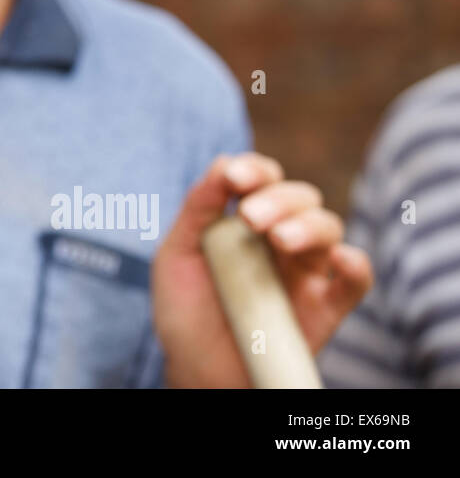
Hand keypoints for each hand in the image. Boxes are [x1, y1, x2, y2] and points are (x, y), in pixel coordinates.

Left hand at [151, 152, 372, 386]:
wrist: (196, 371)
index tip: (235, 179)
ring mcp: (304, 271)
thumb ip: (200, 208)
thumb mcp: (178, 254)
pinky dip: (354, 264)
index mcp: (244, 220)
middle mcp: (279, 239)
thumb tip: (224, 163)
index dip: (254, 170)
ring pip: (328, 228)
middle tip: (252, 218)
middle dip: (278, 199)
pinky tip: (338, 259)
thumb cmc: (185, 311)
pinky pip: (355, 279)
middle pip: (299, 197)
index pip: (262, 180)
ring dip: (307, 225)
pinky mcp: (326, 307)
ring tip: (279, 239)